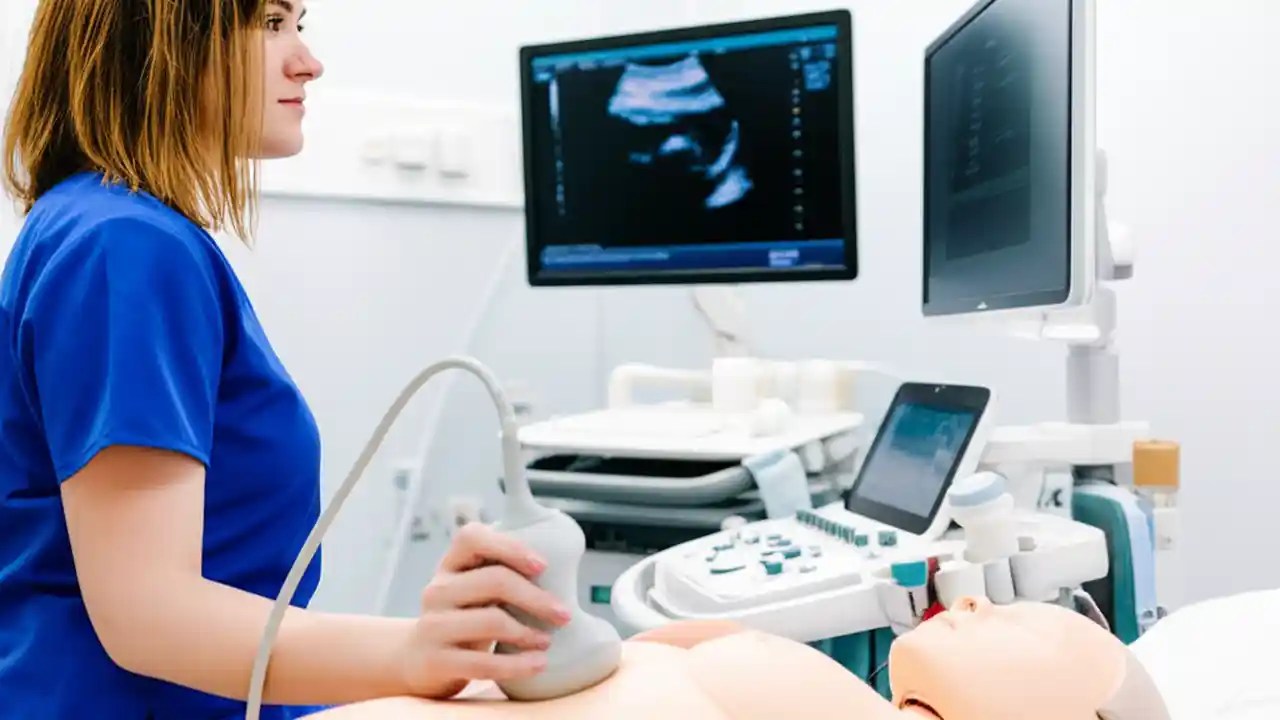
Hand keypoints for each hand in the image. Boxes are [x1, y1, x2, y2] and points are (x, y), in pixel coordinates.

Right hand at [399, 522, 572, 698]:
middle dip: (536, 598)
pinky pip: (483, 663)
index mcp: (451, 564)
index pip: (473, 537)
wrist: (417, 659)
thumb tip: (565, 562)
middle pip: (494, 580)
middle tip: (563, 614)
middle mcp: (438, 589)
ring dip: (528, 632)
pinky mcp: (435, 660)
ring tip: (547, 641)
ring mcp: (433, 625)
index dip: (511, 547)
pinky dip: (517, 665)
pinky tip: (538, 664)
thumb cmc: (463, 616)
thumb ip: (503, 572)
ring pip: (491, 621)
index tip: (543, 566)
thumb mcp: (474, 588)